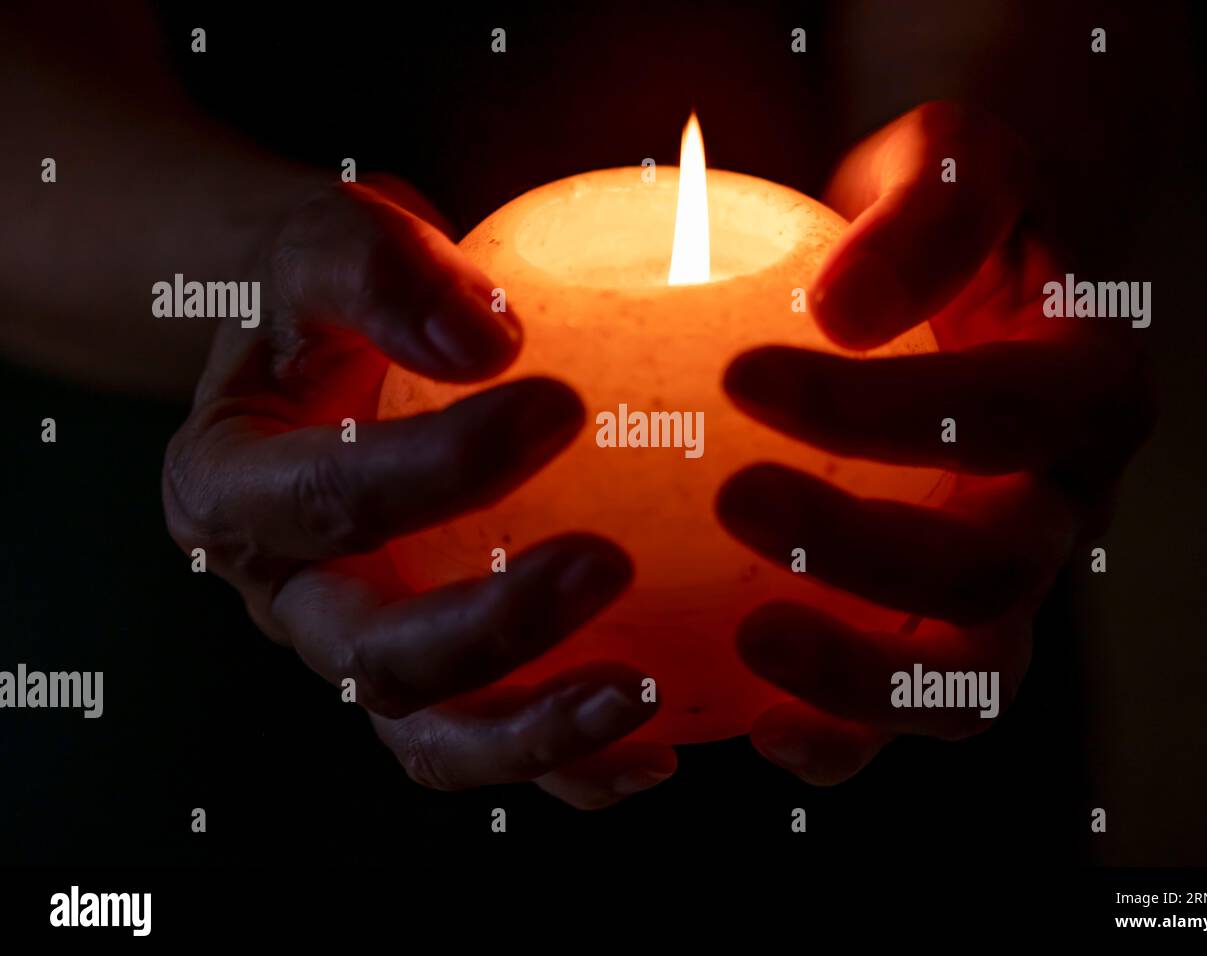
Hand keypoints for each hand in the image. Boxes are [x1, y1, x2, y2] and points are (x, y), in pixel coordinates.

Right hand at [162, 178, 672, 808]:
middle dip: (494, 630)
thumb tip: (487, 343)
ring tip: (644, 696)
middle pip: (375, 660)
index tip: (560, 402)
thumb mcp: (329, 240)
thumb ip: (383, 273)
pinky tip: (660, 741)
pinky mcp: (433, 684)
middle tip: (609, 562)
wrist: (324, 349)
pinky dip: (575, 764)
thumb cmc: (333, 290)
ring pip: (433, 738)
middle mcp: (290, 597)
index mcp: (232, 492)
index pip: (329, 498)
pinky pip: (498, 742)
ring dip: (539, 733)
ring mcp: (360, 655)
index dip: (441, 470)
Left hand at [717, 102, 1154, 783]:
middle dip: (866, 554)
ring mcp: (1007, 588)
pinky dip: (844, 739)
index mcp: (1087, 389)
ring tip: (747, 636)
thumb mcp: (953, 162)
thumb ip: (926, 214)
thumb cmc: (938, 217)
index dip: (882, 408)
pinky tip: (752, 718)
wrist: (940, 283)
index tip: (742, 373)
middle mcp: (1062, 505)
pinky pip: (908, 716)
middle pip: (995, 573)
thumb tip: (841, 307)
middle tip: (735, 496)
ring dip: (861, 678)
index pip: (1006, 411)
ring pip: (970, 681)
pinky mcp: (938, 641)